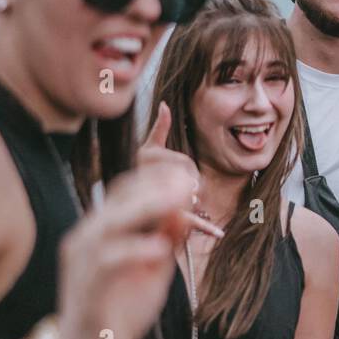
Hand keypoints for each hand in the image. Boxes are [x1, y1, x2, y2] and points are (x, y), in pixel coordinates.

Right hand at [54, 161, 198, 338]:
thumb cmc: (121, 308)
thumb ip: (168, 240)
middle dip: (155, 185)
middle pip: (118, 196)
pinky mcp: (85, 287)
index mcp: (103, 227)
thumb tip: (187, 209)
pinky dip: (134, 251)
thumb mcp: (154, 269)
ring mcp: (81, 260)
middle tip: (189, 182)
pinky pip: (107, 262)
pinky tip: (159, 249)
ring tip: (177, 201)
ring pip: (110, 222)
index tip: (191, 175)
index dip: (158, 176)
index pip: (127, 186)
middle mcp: (88, 236)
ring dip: (145, 208)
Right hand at [139, 102, 222, 241]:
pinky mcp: (162, 221)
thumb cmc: (138, 176)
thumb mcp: (146, 149)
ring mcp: (153, 200)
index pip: (183, 162)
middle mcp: (146, 179)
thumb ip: (159, 129)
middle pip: (189, 180)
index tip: (180, 176)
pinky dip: (205, 227)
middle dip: (190, 185)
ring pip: (190, 200)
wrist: (119, 210)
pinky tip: (219, 233)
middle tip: (183, 190)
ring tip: (182, 203)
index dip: (186, 170)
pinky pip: (186, 222)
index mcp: (145, 160)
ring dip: (191, 202)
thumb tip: (165, 105)